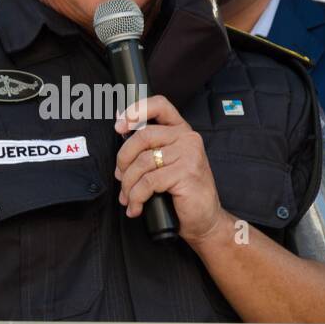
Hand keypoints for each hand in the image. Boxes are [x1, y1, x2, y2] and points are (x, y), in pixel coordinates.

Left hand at [114, 95, 224, 245]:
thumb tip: (120, 126)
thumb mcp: (164, 163)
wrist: (205, 218)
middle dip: (123, 159)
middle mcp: (187, 138)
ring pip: (142, 162)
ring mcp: (189, 154)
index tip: (119, 127)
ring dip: (128, 184)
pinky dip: (136, 197)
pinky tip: (136, 207)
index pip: (159, 105)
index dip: (135, 111)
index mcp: (181, 130)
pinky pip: (148, 182)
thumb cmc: (182, 192)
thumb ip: (147, 146)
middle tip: (120, 177)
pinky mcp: (187, 173)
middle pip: (143, 136)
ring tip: (128, 198)